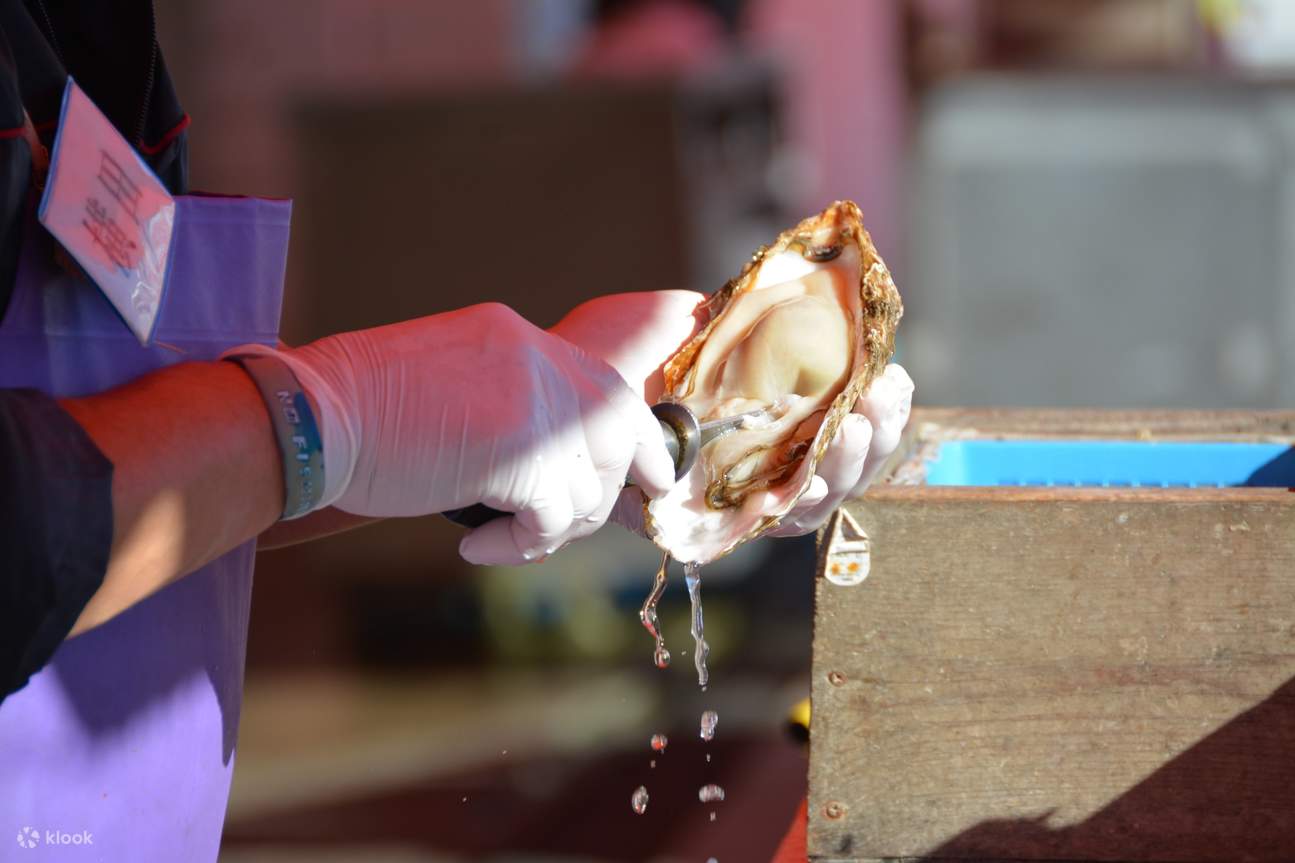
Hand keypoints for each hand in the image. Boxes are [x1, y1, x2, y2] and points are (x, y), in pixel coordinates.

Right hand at [230, 303, 675, 564]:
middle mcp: (538, 361)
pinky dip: (520, 545)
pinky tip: (477, 547)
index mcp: (518, 338)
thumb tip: (548, 468)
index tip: (651, 478)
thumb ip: (503, 406)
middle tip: (566, 528)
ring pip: (588, 486)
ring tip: (497, 538)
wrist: (310, 418)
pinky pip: (552, 521)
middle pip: (617, 430)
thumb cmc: (355, 415)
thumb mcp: (446, 386)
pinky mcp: (522, 455)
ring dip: (549, 528)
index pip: (603, 385)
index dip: (633, 438)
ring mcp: (535, 405)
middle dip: (613, 487)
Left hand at [551, 292, 913, 537]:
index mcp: (762, 405)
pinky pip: (766, 524)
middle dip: (874, 435)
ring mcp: (734, 489)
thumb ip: (733, 317)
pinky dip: (796, 503)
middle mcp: (757, 451)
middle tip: (880, 405)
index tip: (892, 377)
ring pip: (814, 496)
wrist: (546, 393)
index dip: (878, 402)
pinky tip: (815, 475)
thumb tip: (793, 299)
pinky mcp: (704, 522)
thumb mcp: (674, 319)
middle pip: (841, 458)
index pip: (839, 409)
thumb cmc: (604, 353)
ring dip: (845, 468)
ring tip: (852, 433)